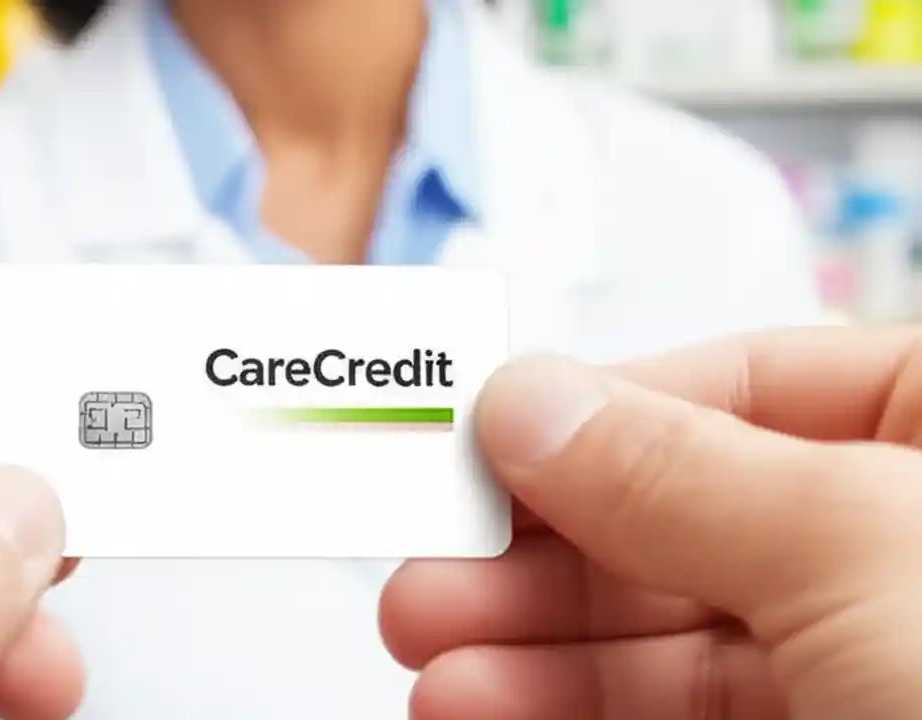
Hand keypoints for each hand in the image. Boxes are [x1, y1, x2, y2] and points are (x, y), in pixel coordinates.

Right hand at [381, 328, 921, 719]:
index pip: (760, 386)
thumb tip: (535, 403)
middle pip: (690, 517)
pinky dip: (573, 715)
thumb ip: (678, 470)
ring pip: (674, 636)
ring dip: (537, 644)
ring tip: (434, 653)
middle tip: (435, 559)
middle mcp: (913, 560)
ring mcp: (874, 674)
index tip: (486, 438)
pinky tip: (491, 708)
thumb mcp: (866, 555)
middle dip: (543, 545)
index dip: (606, 407)